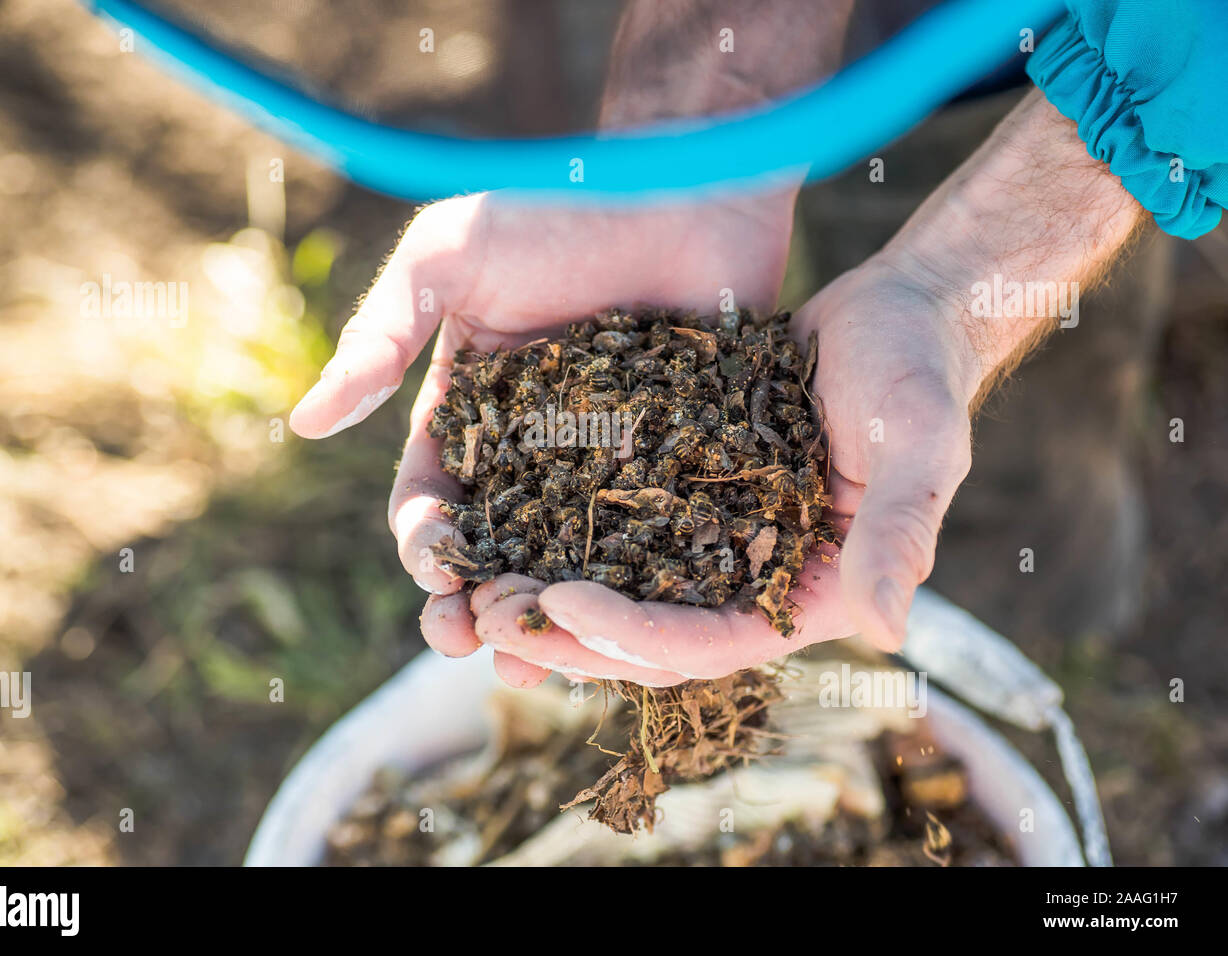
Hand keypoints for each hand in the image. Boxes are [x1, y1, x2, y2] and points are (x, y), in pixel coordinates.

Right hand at [289, 189, 796, 684]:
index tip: (434, 567)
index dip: (423, 541)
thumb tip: (305, 425)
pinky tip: (620, 637)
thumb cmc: (556, 213)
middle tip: (463, 641)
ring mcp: (602, 471)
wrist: (679, 187)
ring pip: (561, 568)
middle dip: (467, 603)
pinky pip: (646, 550)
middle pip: (488, 553)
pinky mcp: (673, 474)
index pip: (430, 499)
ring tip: (529, 668)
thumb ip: (382, 338)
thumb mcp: (449, 260)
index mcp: (468, 417)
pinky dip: (628, 597)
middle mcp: (529, 458)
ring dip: (539, 621)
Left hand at [480, 88, 1147, 685]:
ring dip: (545, 595)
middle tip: (484, 618)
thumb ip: (898, 534)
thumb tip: (887, 629)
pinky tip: (495, 517)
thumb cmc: (916, 376)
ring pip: (617, 590)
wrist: (892, 313)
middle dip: (567, 636)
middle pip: (647, 635)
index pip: (709, 642)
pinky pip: (611, 524)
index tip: (559, 606)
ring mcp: (711, 539)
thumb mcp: (916, 448)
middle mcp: (749, 581)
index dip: (633, 635)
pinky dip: (557, 530)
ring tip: (469, 585)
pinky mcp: (682, 492)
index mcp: (805, 593)